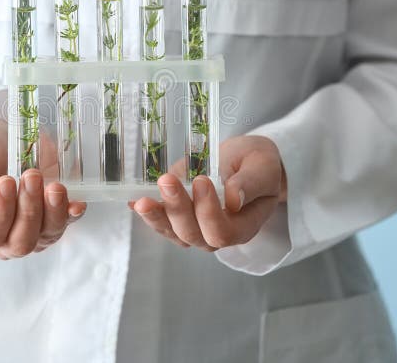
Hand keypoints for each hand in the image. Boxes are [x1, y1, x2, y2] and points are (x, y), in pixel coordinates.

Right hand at [0, 119, 86, 258]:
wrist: (1, 140)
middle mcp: (1, 238)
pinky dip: (71, 214)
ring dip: (53, 211)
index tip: (6, 182)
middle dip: (29, 211)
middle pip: (20, 242)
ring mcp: (30, 232)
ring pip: (46, 236)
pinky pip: (65, 224)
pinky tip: (76, 204)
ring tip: (54, 185)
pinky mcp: (52, 219)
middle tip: (32, 176)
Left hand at [129, 135, 286, 250]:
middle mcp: (217, 234)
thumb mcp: (263, 166)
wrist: (247, 162)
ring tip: (143, 200)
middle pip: (193, 235)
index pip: (223, 232)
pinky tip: (134, 200)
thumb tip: (231, 199)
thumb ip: (251, 183)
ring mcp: (195, 229)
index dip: (209, 212)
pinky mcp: (177, 218)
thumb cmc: (258, 164)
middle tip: (168, 181)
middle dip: (177, 209)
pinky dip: (147, 212)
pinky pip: (161, 221)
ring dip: (156, 216)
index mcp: (243, 226)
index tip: (202, 181)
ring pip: (172, 232)